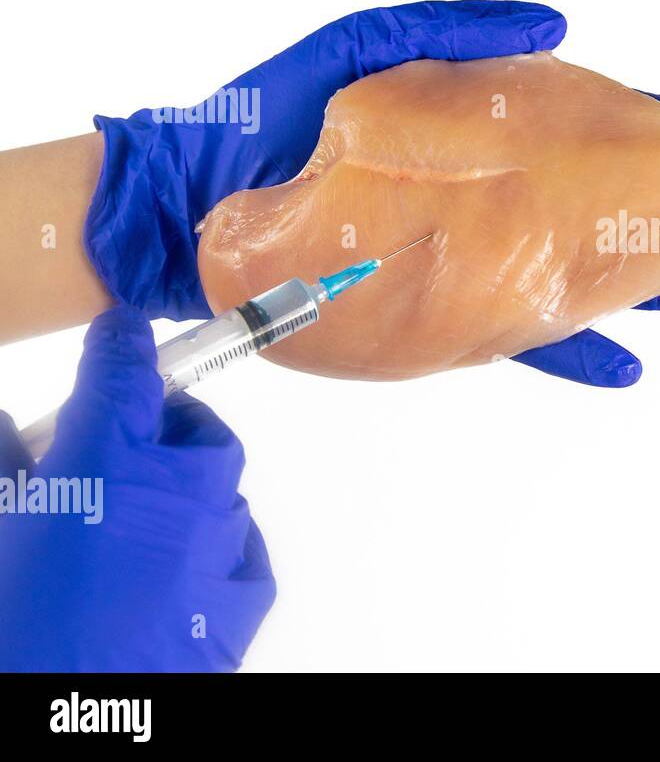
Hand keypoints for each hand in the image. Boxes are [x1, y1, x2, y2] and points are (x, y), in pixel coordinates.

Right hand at [0, 306, 273, 670]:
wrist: (57, 719)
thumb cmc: (16, 622)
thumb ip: (7, 464)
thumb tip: (6, 424)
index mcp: (104, 463)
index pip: (125, 373)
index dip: (122, 346)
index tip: (123, 332)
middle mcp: (177, 491)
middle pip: (193, 428)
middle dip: (164, 427)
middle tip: (124, 450)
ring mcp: (218, 545)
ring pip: (222, 488)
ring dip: (188, 493)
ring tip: (139, 527)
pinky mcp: (243, 600)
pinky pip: (244, 551)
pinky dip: (217, 550)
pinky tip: (180, 570)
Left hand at [84, 0, 659, 387]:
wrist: (202, 206)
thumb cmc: (273, 117)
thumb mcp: (363, 46)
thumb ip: (453, 28)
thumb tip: (558, 24)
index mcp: (485, 126)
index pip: (593, 124)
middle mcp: (490, 193)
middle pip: (605, 201)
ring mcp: (475, 253)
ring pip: (582, 271)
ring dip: (649, 282)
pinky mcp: (444, 306)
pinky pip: (523, 335)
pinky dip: (574, 348)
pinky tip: (627, 362)